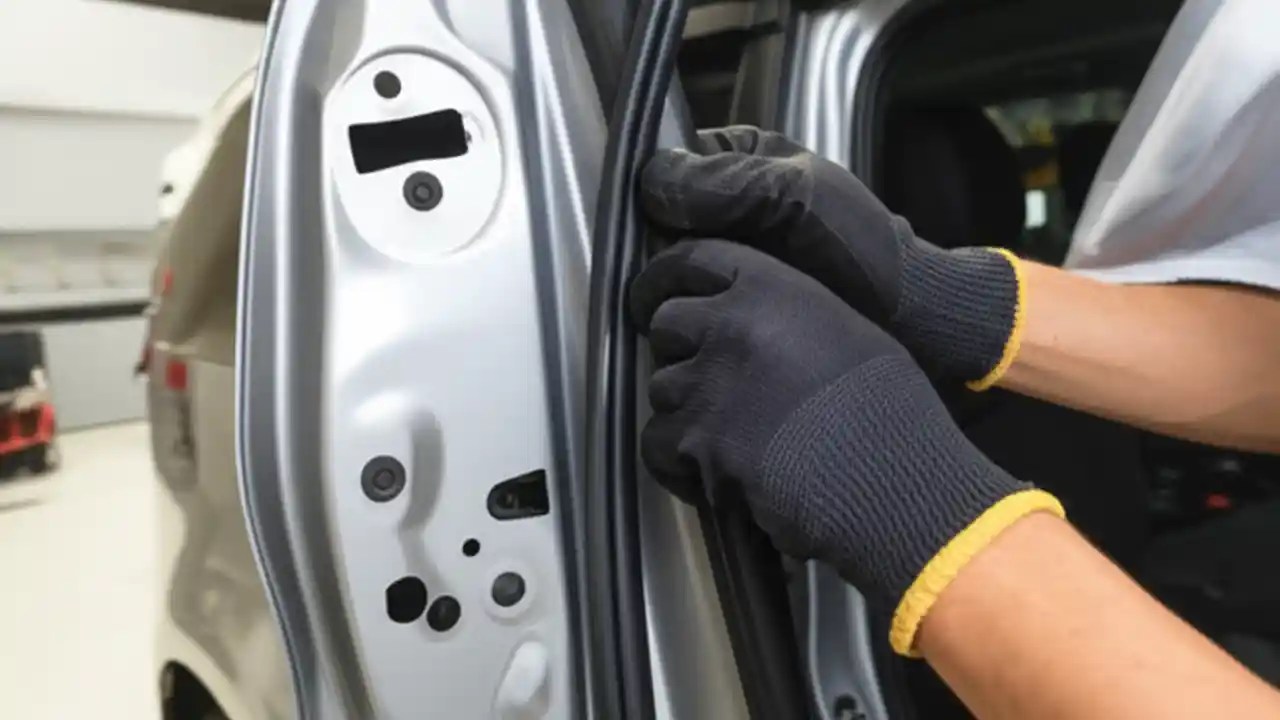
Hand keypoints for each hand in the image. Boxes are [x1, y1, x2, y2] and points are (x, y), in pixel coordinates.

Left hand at [630, 239, 1061, 654]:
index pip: (691, 260)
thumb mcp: (848, 330)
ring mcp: (708, 384)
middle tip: (702, 373)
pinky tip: (710, 472)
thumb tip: (761, 323)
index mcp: (771, 288)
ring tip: (725, 431)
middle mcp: (730, 325)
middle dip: (678, 348)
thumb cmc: (888, 410)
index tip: (656, 295)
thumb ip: (790, 313)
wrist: (891, 476)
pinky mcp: (698, 442)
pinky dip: (676, 461)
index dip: (665, 279)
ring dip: (684, 408)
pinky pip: (657, 444)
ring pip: (661, 387)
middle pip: (666, 324)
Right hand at [640, 126, 1022, 388]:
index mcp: (738, 157)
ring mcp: (722, 254)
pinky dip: (687, 313)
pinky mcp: (724, 300)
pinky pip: (685, 302)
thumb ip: (725, 184)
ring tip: (697, 302)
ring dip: (672, 286)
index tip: (666, 229)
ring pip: (665, 265)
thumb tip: (650, 184)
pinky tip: (700, 324)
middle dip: (665, 248)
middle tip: (688, 272)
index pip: (665, 169)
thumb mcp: (796, 198)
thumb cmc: (862, 251)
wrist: (902, 320)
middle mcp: (723, 204)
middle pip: (658, 221)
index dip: (658, 200)